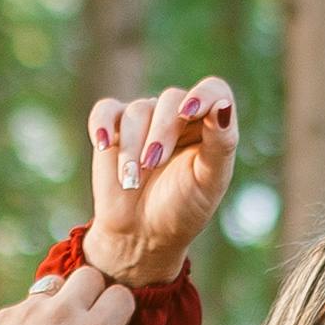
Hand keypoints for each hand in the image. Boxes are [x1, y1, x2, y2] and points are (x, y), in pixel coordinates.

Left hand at [0, 259, 135, 324]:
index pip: (121, 294)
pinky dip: (29, 320)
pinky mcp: (4, 315)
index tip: (111, 320)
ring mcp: (30, 311)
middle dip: (91, 291)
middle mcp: (63, 314)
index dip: (119, 307)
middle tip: (83, 315)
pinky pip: (25, 306)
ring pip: (53, 285)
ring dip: (57, 302)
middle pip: (88, 275)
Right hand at [85, 79, 238, 288]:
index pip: (214, 90)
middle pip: (170, 100)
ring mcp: (144, 119)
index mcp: (209, 124)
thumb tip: (223, 105)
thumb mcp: (208, 182)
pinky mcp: (113, 126)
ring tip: (130, 180)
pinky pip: (105, 111)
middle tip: (152, 164)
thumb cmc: (182, 208)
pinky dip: (101, 124)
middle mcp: (177, 115)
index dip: (203, 95)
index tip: (189, 111)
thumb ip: (220, 143)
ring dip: (131, 146)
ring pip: (137, 110)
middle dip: (160, 132)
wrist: (142, 234)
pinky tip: (103, 144)